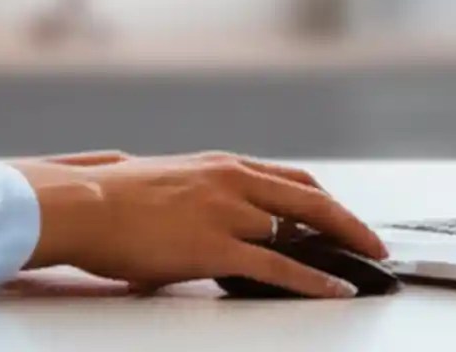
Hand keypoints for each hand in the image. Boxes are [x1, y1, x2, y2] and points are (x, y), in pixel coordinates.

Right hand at [11, 152, 386, 297]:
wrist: (82, 204)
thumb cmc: (110, 198)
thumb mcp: (166, 184)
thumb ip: (197, 195)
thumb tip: (200, 214)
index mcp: (221, 165)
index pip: (291, 179)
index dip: (325, 200)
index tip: (344, 216)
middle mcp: (232, 181)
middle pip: (311, 200)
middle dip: (348, 223)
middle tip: (374, 243)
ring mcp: (227, 213)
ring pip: (300, 232)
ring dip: (337, 251)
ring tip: (363, 268)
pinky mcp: (216, 247)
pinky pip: (279, 267)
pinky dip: (314, 280)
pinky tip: (336, 288)